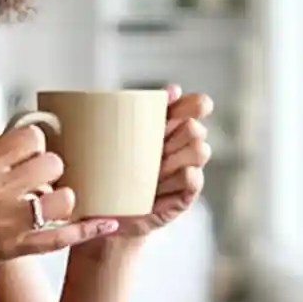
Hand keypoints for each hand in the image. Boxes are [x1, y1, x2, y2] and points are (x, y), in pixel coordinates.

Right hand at [0, 125, 114, 283]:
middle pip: (52, 163)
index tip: (27, 154)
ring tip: (47, 202)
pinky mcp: (15, 249)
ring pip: (63, 197)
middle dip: (50, 169)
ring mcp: (7, 222)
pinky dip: (87, 230)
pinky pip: (61, 237)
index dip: (35, 144)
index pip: (31, 137)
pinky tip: (108, 223)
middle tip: (37, 181)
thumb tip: (26, 136)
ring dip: (61, 197)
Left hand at [110, 84, 213, 238]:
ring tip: (155, 170)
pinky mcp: (182, 198)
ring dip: (177, 157)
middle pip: (196, 129)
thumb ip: (139, 110)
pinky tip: (166, 183)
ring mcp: (183, 172)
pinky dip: (185, 176)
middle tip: (156, 146)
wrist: (101, 211)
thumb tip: (173, 90)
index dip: (195, 104)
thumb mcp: (116, 137)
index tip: (178, 107)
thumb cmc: (106, 170)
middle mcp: (181, 148)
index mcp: (168, 128)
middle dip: (178, 134)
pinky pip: (194, 181)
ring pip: (200, 151)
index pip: (196, 107)